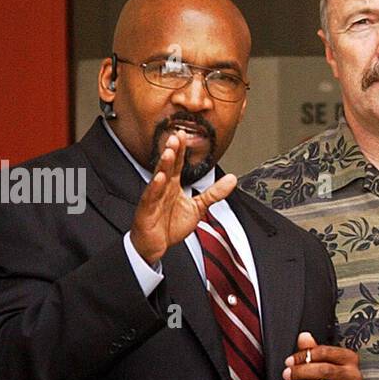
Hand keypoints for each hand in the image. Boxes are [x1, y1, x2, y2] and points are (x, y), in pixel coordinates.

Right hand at [130, 131, 237, 266]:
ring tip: (169, 152)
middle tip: (176, 136)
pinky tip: (159, 179)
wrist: (154, 245)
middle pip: (168, 167)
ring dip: (163, 165)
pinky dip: (154, 188)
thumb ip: (213, 193)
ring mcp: (153, 198)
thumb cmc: (170, 225)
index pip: (178, 164)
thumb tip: (231, 180)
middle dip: (172, 151)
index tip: (184, 134)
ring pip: (158, 178)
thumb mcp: (197, 208)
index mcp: (173, 186)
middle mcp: (163, 189)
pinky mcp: (146, 211)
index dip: (181, 150)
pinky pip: (150, 198)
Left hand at [280, 331, 361, 379]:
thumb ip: (313, 350)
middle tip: (286, 374)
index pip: (325, 352)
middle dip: (301, 372)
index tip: (289, 361)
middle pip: (324, 370)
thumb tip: (303, 336)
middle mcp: (352, 376)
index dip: (304, 356)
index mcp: (349, 359)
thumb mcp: (325, 363)